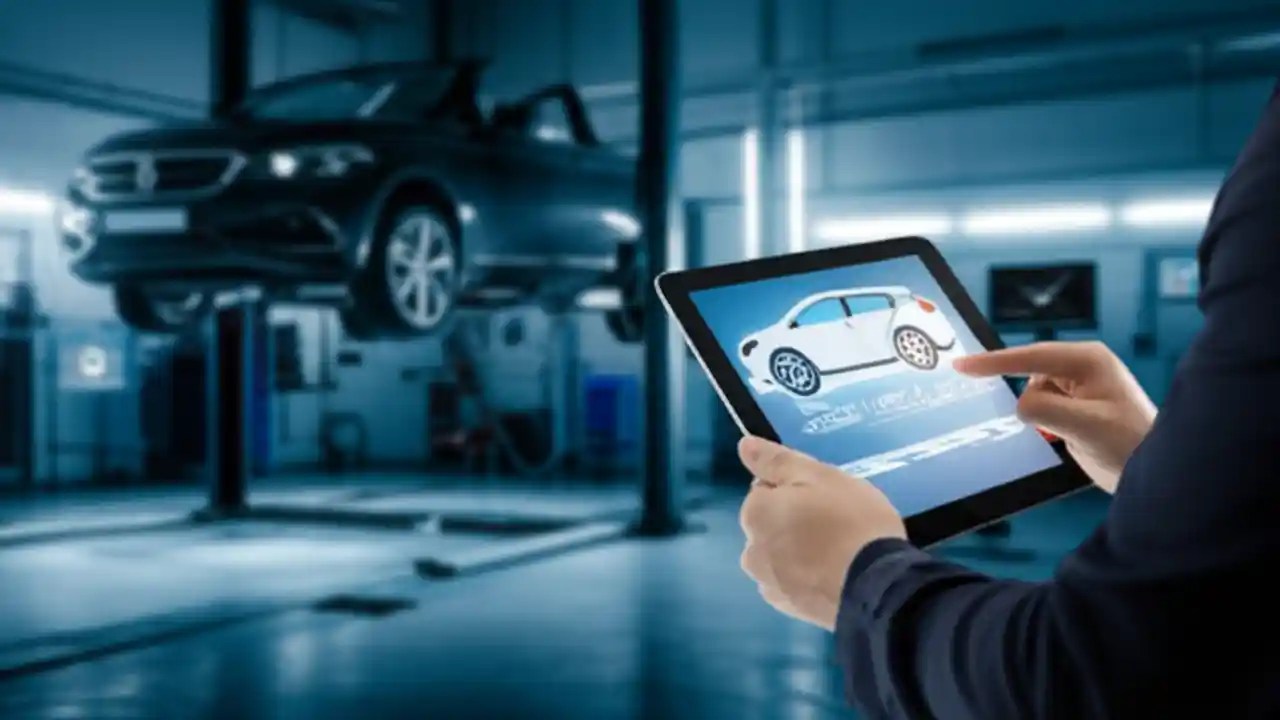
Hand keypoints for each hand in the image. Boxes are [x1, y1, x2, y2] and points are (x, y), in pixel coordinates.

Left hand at [738, 436, 905, 630]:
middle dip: (796, 521)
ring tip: (839, 552)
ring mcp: (769, 584)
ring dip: (800, 551)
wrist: (877, 589)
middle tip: (837, 523)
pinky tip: (835, 576)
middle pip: (772, 524)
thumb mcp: (819, 476)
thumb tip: (744, 445)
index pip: (767, 489)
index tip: (826, 497)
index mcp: (755, 513)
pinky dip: (807, 578)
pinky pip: (793, 583)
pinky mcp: (789, 609)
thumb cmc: (851, 523)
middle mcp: (751, 550)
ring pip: (781, 555)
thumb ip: (776, 461)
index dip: (797, 489)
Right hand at [953, 341, 1155, 492]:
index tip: (962, 365)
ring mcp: (1077, 386)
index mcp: (1088, 361)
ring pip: (1031, 393)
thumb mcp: (1084, 427)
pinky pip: (1040, 406)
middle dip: (1029, 399)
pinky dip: (1040, 421)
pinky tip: (1061, 435)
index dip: (993, 362)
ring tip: (1069, 434)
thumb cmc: (1131, 447)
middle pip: (1029, 374)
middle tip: (1042, 420)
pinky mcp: (1073, 406)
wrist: (1155, 475)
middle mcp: (1082, 367)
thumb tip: (1019, 404)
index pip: (1030, 357)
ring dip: (1038, 415)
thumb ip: (1044, 409)